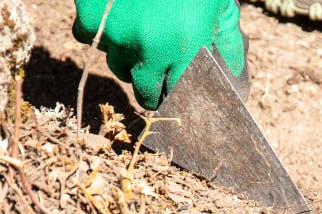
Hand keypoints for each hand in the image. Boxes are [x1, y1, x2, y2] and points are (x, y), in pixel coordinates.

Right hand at [73, 0, 247, 109]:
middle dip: (151, 86)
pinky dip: (98, 30)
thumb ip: (228, 39)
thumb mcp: (219, 3)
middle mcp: (151, 48)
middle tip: (158, 68)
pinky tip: (115, 15)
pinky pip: (88, 38)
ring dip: (127, 58)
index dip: (176, 97)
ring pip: (117, 67)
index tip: (175, 94)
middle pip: (144, 92)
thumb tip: (233, 73)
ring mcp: (118, 35)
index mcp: (187, 46)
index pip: (178, 96)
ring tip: (140, 34)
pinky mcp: (91, 17)